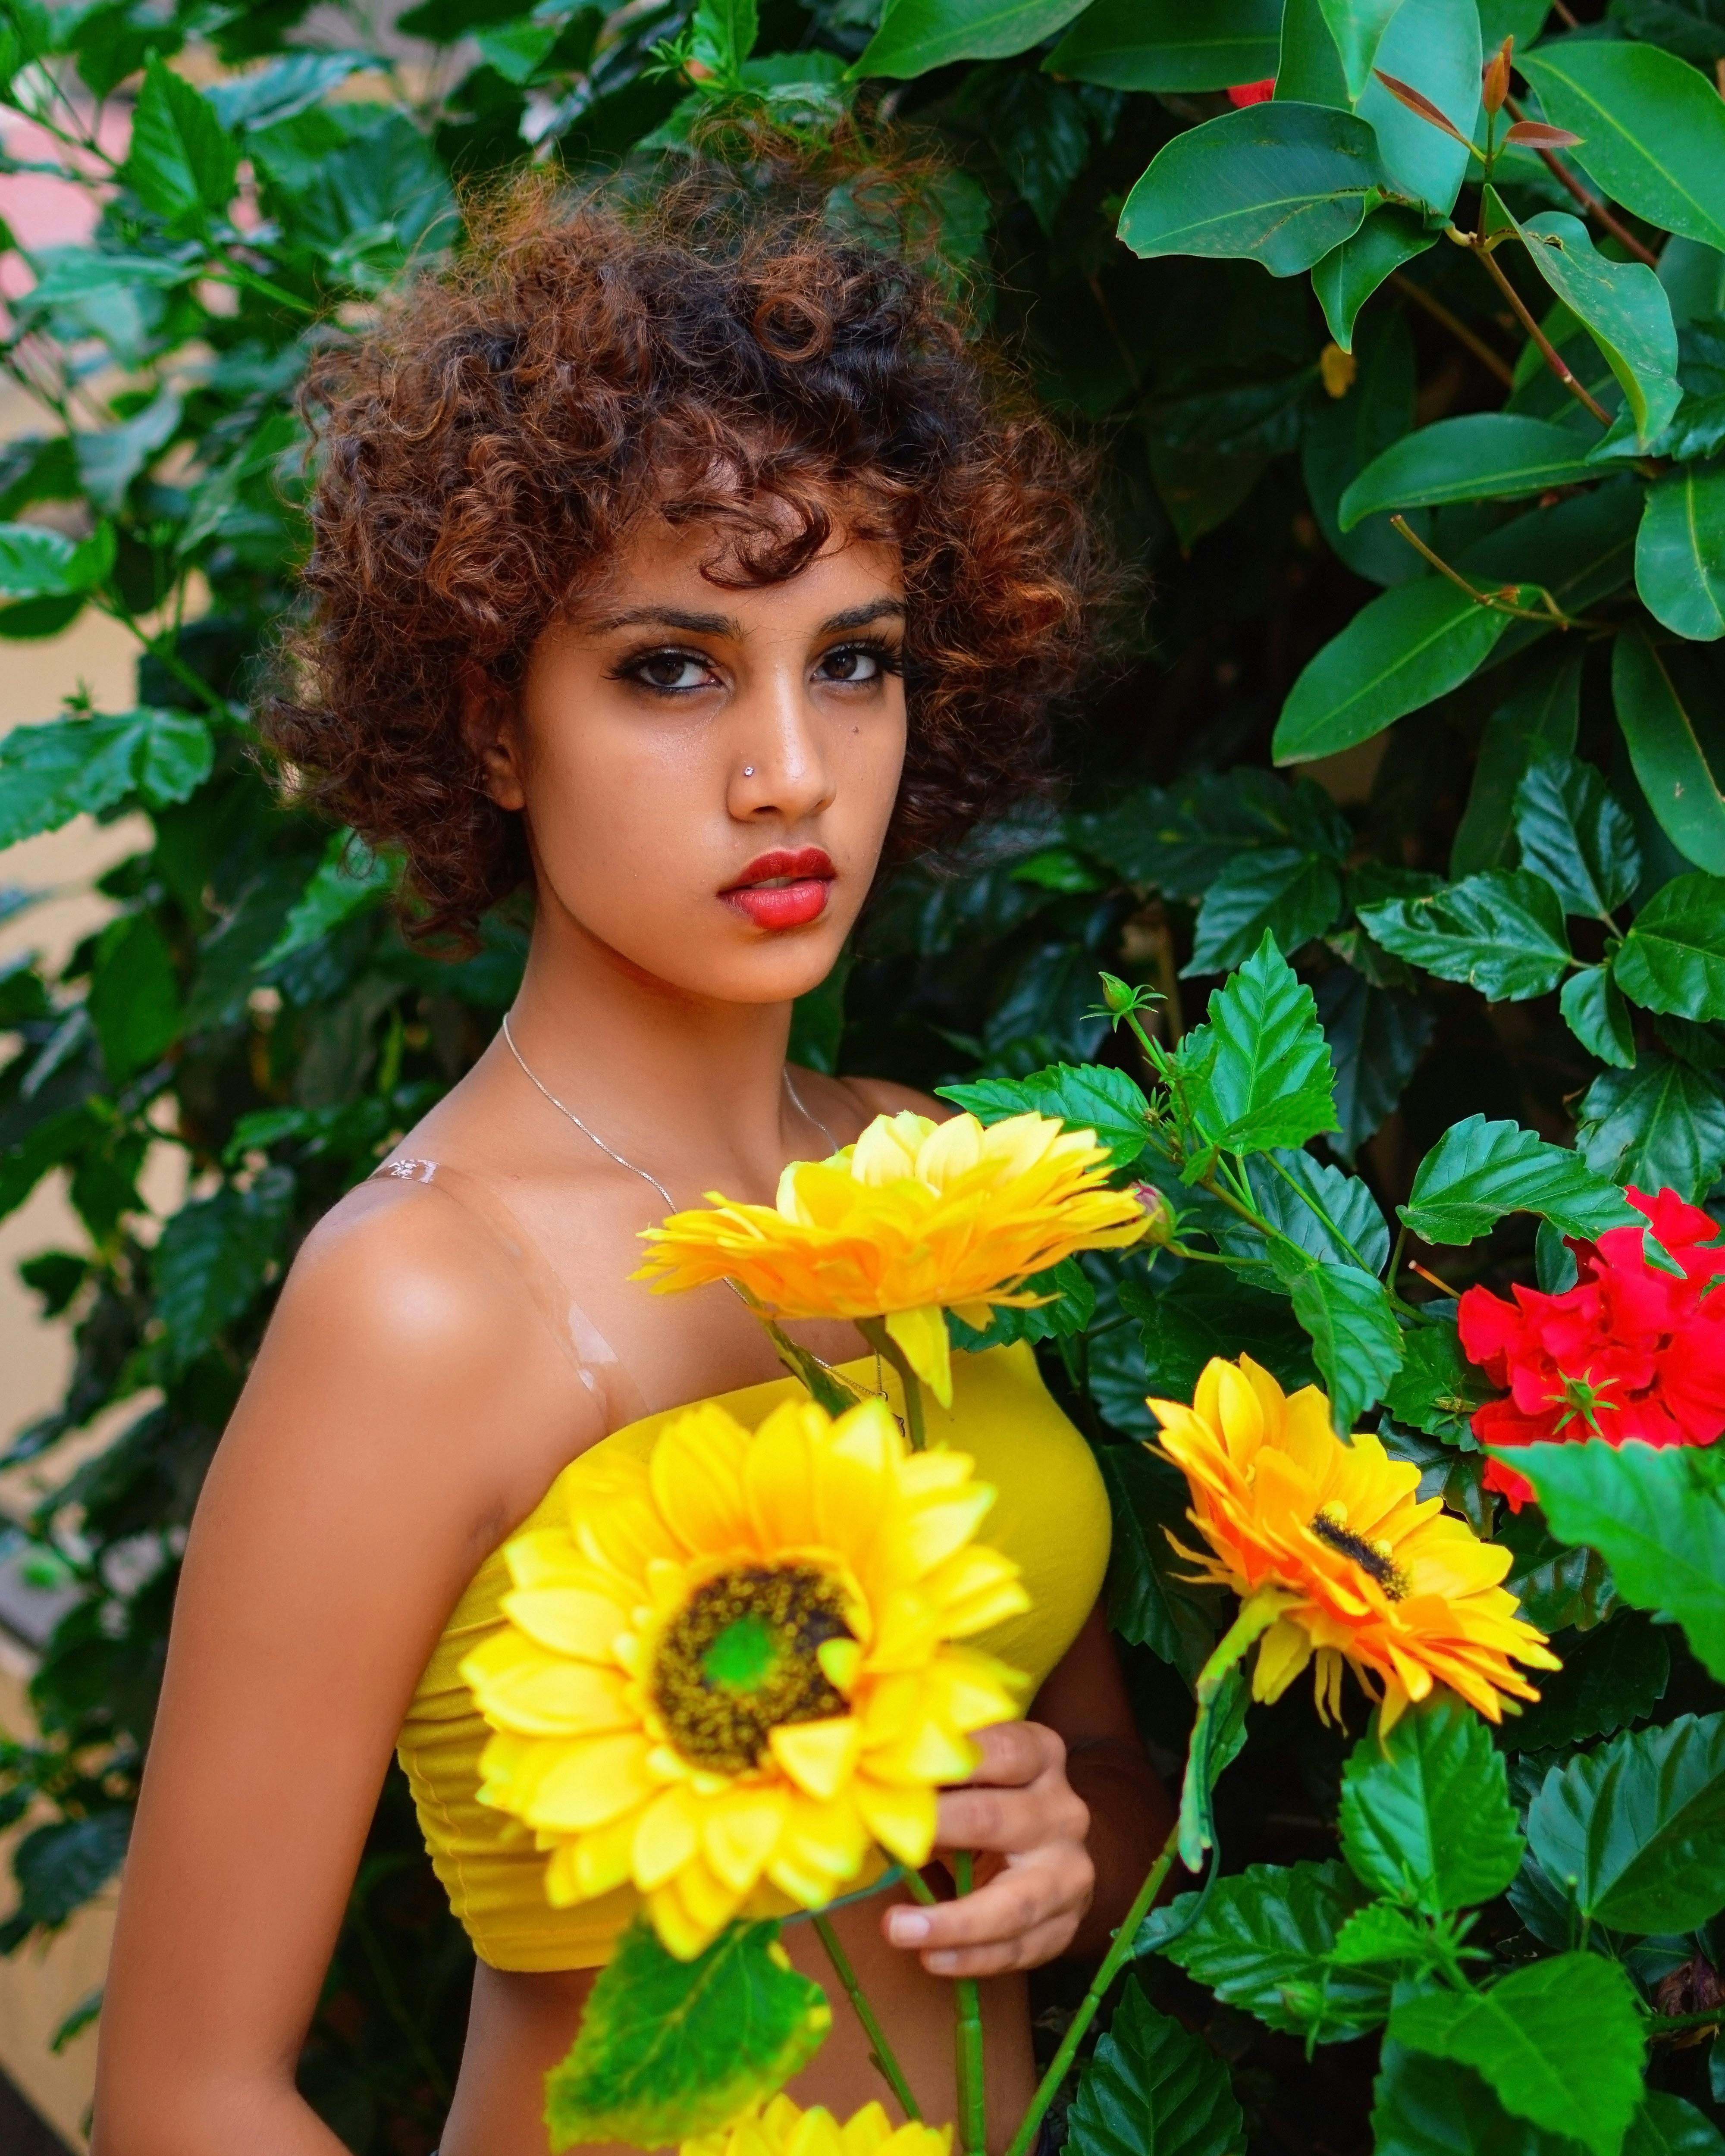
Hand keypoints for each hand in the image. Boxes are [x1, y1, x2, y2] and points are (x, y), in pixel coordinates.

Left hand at [882, 1721, 1092, 1978]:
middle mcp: (1063, 1812)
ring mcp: (1068, 1872)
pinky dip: (971, 1958)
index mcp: (1041, 1757)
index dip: (957, 1760)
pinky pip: (1018, 1949)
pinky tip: (931, 1958)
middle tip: (891, 1843)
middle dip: (941, 1831)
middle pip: (998, 1820)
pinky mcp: (1065, 1924)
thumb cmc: (988, 1798)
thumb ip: (934, 1769)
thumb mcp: (970, 1772)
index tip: (904, 1770)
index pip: (1005, 1751)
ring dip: (952, 1922)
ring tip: (898, 1929)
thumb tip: (865, 1773)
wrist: (1046, 1850)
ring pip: (1014, 1904)